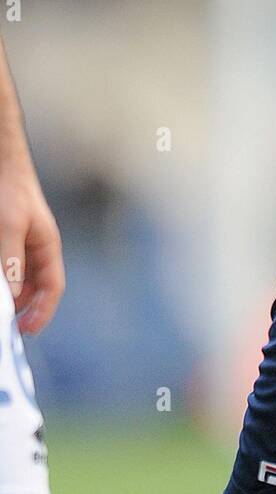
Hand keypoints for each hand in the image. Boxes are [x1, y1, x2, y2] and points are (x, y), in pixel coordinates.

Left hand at [0, 165, 64, 333]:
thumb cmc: (9, 189)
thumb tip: (15, 294)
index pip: (53, 287)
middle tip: (9, 324)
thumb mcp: (10, 227)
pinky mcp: (6, 242)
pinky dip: (6, 282)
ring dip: (12, 295)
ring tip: (4, 306)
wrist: (0, 163)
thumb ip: (12, 261)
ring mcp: (20, 247)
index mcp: (47, 246)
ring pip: (19, 281)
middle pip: (35, 289)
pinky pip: (9, 268)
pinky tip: (1, 287)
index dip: (43, 311)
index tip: (26, 331)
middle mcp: (36, 250)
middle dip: (23, 308)